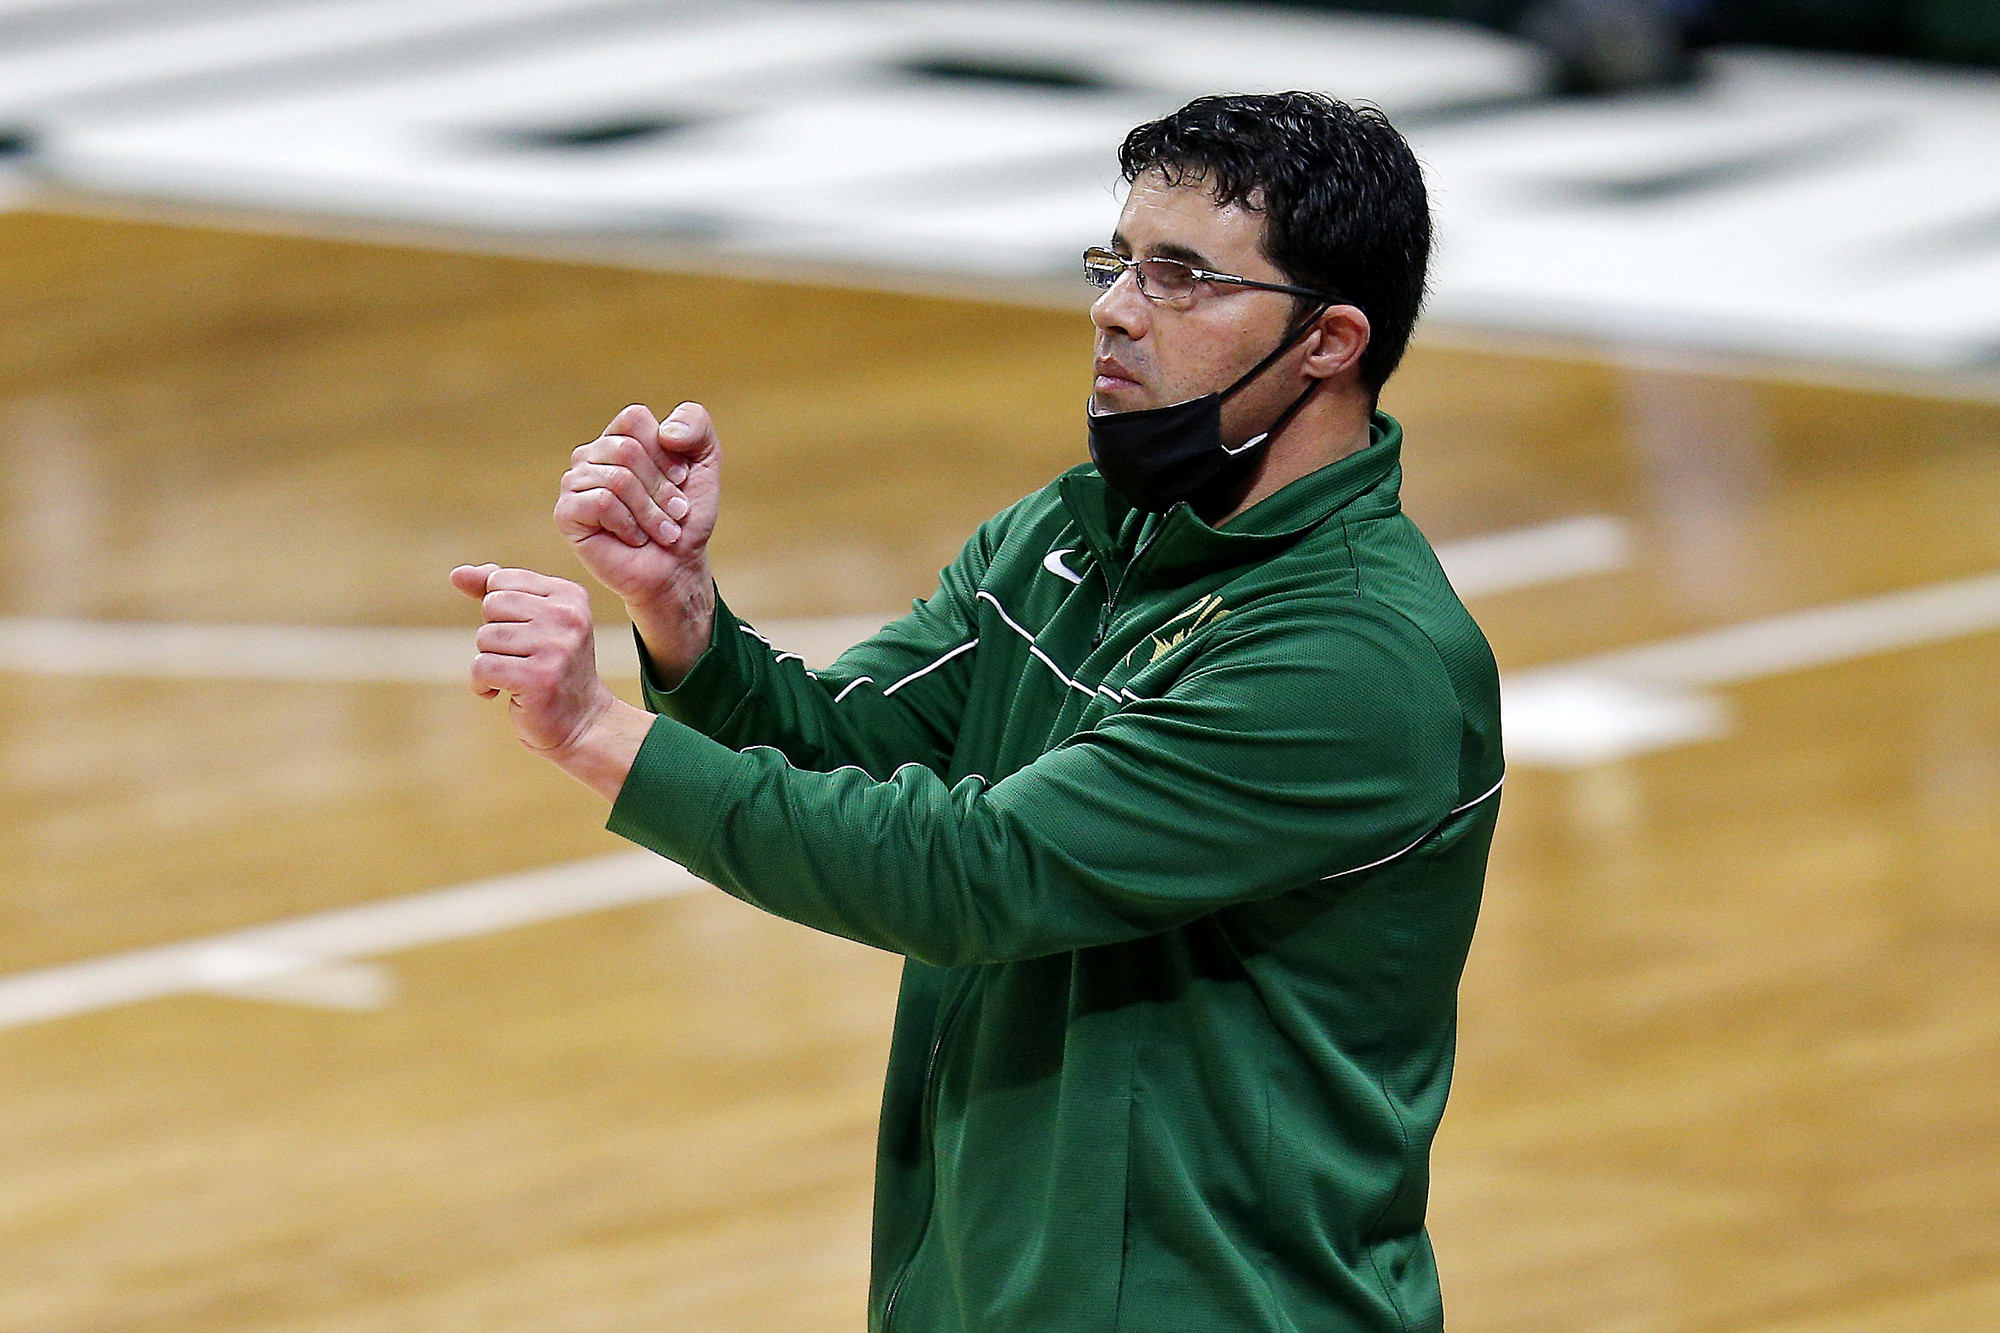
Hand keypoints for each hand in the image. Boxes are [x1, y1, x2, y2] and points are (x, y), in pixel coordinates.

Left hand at [451, 563, 617, 754]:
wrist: (582, 721)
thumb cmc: (551, 668)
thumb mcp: (533, 620)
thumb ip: (497, 591)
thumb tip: (457, 574)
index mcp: (569, 595)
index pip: (501, 581)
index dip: (499, 611)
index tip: (524, 634)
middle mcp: (567, 617)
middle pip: (491, 606)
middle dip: (493, 635)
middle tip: (521, 657)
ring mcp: (556, 647)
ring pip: (484, 638)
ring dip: (490, 662)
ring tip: (517, 675)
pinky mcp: (539, 678)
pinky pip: (482, 668)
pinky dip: (482, 685)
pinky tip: (502, 693)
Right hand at [555, 402, 720, 683]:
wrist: (678, 568)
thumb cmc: (686, 518)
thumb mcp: (706, 462)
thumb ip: (696, 424)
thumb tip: (665, 430)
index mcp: (619, 437)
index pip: (634, 418)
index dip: (665, 452)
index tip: (680, 479)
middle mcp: (591, 456)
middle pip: (627, 449)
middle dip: (661, 488)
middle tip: (675, 513)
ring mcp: (574, 483)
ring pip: (618, 479)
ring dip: (651, 512)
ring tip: (662, 531)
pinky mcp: (566, 513)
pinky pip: (600, 503)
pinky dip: (629, 525)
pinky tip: (634, 538)